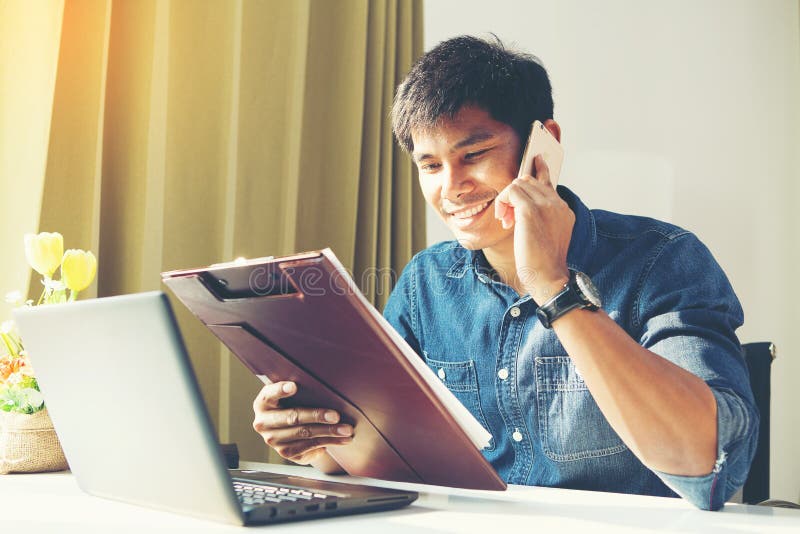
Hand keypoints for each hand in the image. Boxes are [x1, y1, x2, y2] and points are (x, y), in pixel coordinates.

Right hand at [252, 380, 353, 464]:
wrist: (289, 427)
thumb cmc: (292, 403)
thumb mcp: (290, 394)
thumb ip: (298, 387)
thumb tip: (325, 380)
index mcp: (263, 403)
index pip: (269, 395)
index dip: (281, 390)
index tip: (294, 386)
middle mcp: (264, 423)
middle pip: (293, 418)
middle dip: (317, 416)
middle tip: (336, 416)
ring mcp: (274, 440)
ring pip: (304, 435)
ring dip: (329, 433)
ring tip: (346, 430)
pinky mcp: (286, 453)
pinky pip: (309, 448)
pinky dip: (328, 443)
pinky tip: (341, 440)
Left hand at [494, 154, 573, 300]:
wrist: (548, 278)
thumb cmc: (543, 262)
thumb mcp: (546, 235)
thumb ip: (540, 216)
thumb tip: (519, 205)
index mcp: (563, 209)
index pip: (547, 180)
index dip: (539, 171)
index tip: (535, 161)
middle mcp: (558, 203)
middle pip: (529, 180)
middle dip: (514, 195)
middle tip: (508, 217)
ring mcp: (547, 205)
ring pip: (519, 183)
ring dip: (506, 200)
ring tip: (507, 221)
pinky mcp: (532, 210)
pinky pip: (511, 191)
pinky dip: (503, 202)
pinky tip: (504, 219)